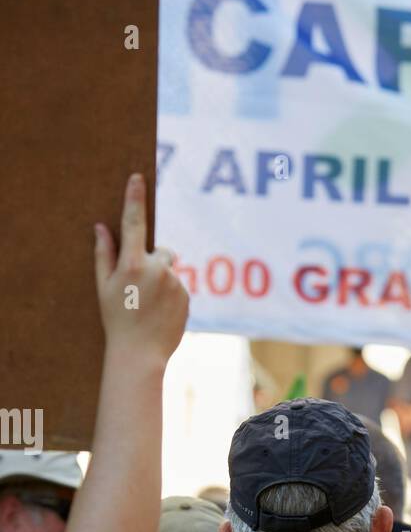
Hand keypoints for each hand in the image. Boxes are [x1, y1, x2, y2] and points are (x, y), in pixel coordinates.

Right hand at [94, 173, 188, 363]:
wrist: (140, 354)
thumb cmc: (116, 320)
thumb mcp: (104, 287)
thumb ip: (104, 254)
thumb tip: (102, 226)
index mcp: (132, 264)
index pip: (134, 223)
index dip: (135, 198)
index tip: (137, 177)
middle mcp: (156, 269)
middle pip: (160, 250)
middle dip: (152, 260)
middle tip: (138, 287)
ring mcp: (175, 283)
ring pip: (169, 270)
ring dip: (161, 280)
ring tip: (148, 306)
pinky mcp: (187, 296)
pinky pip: (178, 286)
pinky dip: (170, 294)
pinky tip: (159, 313)